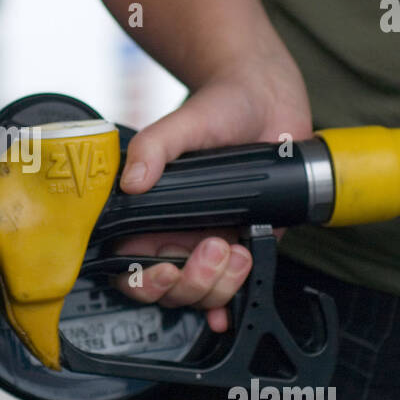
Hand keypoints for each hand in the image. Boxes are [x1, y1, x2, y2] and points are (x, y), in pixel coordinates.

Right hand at [116, 53, 311, 331]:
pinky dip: (231, 302)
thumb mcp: (183, 122)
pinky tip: (234, 301)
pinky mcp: (246, 241)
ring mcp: (211, 241)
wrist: (267, 97)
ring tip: (236, 248)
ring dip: (219, 284)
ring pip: (203, 293)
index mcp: (152, 212)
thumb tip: (133, 181)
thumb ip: (153, 147)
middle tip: (213, 246)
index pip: (131, 265)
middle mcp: (177, 232)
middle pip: (170, 289)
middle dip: (192, 282)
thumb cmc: (220, 105)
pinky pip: (234, 286)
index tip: (163, 268)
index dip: (143, 280)